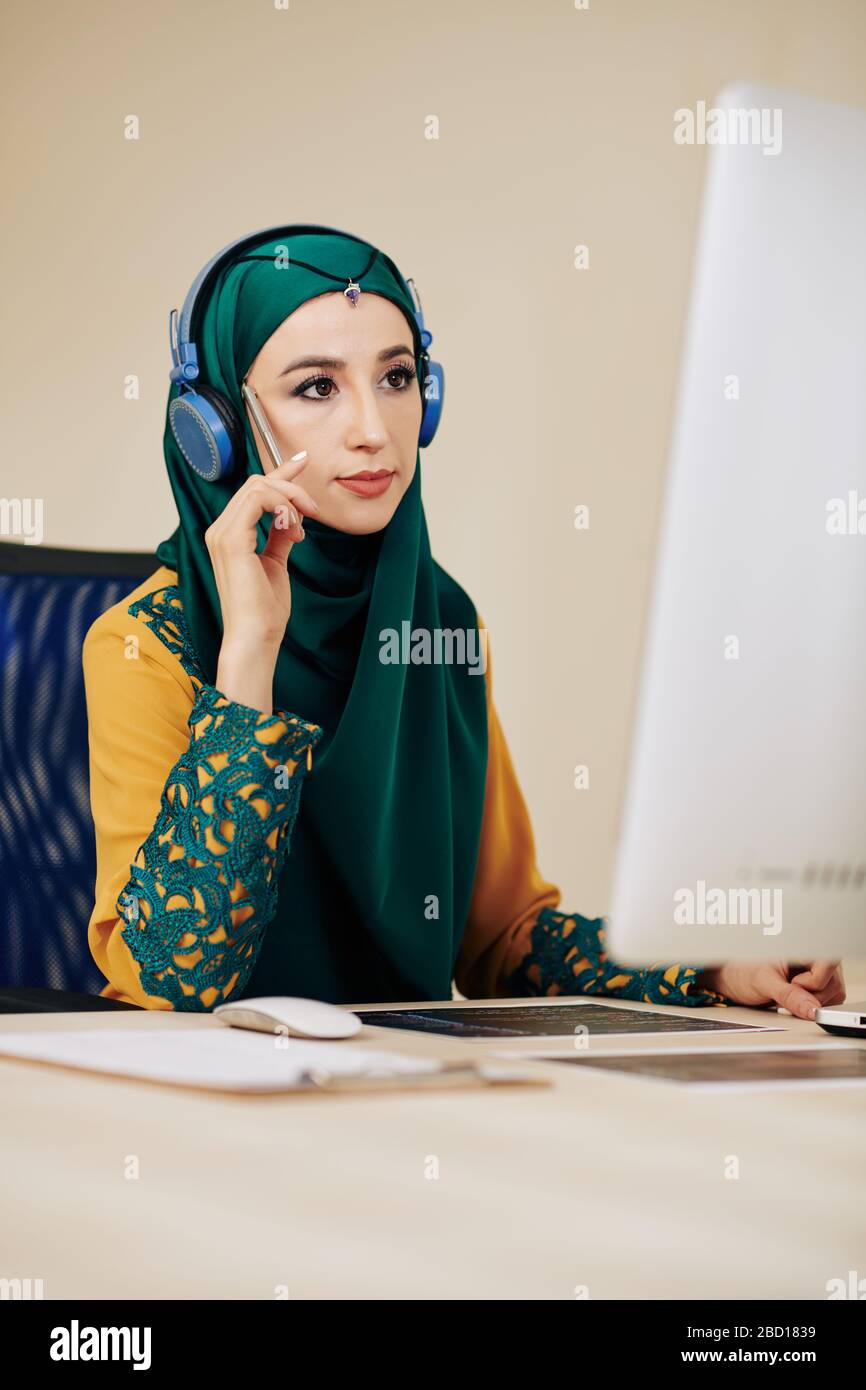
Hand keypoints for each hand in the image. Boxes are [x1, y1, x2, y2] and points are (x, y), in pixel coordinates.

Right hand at [207, 455, 318, 712]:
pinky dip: (283, 508)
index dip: (280, 473)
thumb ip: (279, 536)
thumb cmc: (264, 610)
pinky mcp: (231, 539)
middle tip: (313, 510)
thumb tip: (290, 518)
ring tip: (302, 527)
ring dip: (289, 499)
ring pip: (258, 487)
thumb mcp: (276, 563)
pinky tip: (293, 530)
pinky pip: (259, 500)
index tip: (303, 462)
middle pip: (256, 483)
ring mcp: (222, 533)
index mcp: (228, 534)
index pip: (253, 491)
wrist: (256, 637)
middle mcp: (219, 530)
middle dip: (291, 488)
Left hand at [698, 960, 845, 1019]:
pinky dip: (811, 1006)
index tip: (795, 984)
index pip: (829, 963)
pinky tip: (794, 1000)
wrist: (734, 979)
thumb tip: (813, 1010)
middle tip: (784, 991)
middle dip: (809, 995)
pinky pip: (828, 1002)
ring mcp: (821, 972)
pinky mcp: (820, 987)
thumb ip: (790, 996)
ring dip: (810, 1002)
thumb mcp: (764, 982)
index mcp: (804, 945)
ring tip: (786, 994)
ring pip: (834, 994)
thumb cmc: (744, 971)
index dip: (815, 979)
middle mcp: (817, 957)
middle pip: (833, 983)